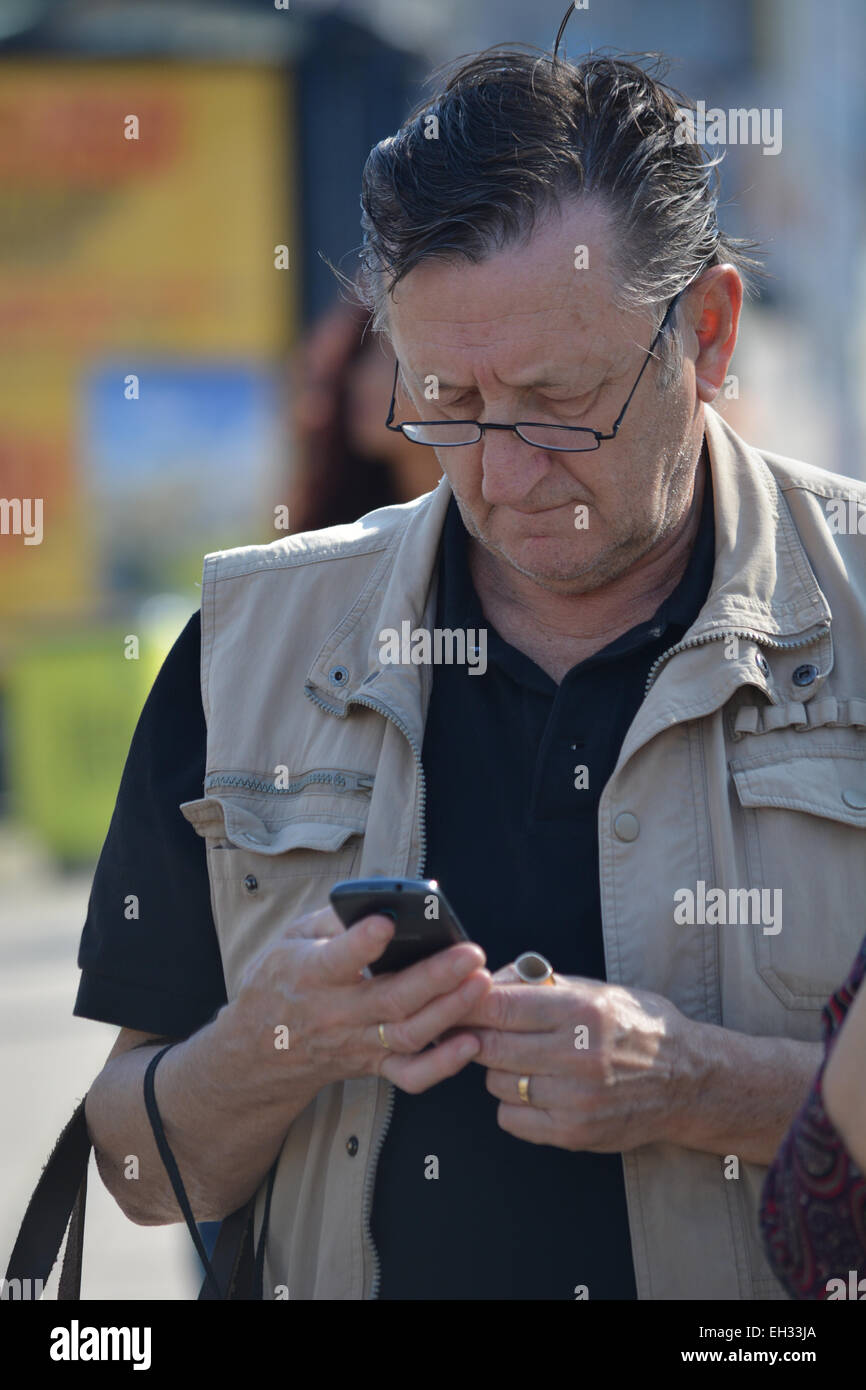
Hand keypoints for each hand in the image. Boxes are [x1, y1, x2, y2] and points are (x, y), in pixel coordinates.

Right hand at [234, 907, 491, 1097]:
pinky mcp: (374, 1063)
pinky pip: (411, 1074)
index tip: (387, 923)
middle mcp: (336, 1012)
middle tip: (471, 953)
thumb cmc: (282, 981)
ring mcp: (358, 1042)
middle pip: (390, 999)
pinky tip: (472, 1042)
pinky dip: (443, 1065)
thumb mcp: (292, 938)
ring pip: (408, 1034)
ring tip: (480, 983)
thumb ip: (335, 919)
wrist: (259, 1050)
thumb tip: (384, 900)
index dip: (362, 942)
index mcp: (311, 974)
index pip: (337, 959)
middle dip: (435, 976)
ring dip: (449, 1012)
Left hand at [455, 962, 693, 1151]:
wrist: (689, 1081)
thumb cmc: (639, 1027)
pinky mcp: (574, 1132)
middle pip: (490, 1046)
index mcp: (582, 1011)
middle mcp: (577, 1054)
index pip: (500, 1006)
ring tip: (519, 1060)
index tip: (453, 1001)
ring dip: (496, 1070)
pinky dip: (511, 1104)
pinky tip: (532, 1090)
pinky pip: (512, 1118)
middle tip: (471, 1030)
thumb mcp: (599, 991)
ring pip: (496, 1083)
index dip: (467, 1004)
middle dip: (473, 1036)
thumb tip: (489, 981)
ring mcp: (575, 1098)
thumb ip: (545, 986)